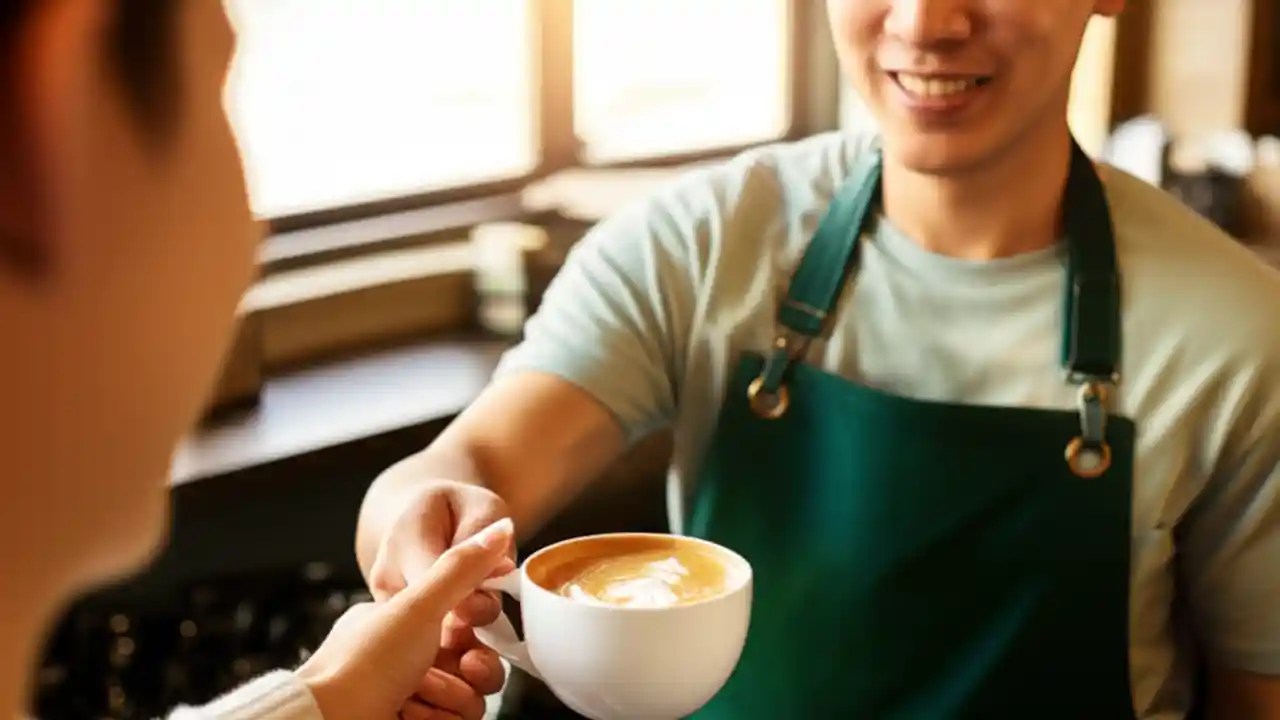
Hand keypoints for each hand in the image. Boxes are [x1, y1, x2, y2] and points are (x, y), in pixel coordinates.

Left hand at [296, 518, 514, 718]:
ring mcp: (413, 696)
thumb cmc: (361, 664)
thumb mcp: (417, 604)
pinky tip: (412, 713)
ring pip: (472, 696)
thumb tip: (500, 529)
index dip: (477, 627)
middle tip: (467, 664)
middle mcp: (408, 660)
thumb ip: (462, 568)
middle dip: (474, 666)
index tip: (473, 627)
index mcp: (404, 623)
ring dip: (454, 695)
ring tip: (423, 692)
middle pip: (474, 662)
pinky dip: (441, 718)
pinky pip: (459, 719)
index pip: (464, 621)